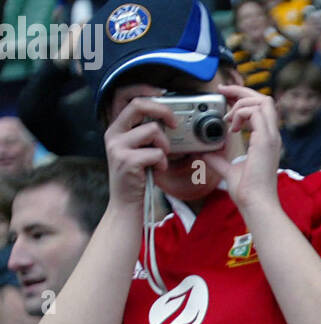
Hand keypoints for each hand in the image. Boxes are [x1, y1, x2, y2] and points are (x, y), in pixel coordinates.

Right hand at [103, 95, 173, 211]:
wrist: (126, 204)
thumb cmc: (138, 177)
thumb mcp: (138, 150)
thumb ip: (146, 134)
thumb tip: (167, 120)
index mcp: (116, 128)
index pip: (124, 96)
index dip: (145, 90)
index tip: (162, 94)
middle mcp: (113, 133)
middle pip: (139, 105)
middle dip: (163, 111)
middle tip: (174, 123)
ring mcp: (118, 146)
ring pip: (152, 130)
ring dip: (165, 146)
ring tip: (161, 159)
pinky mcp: (127, 160)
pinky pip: (156, 153)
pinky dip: (163, 162)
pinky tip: (157, 170)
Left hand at [206, 85, 282, 214]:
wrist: (255, 203)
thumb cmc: (248, 192)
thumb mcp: (229, 170)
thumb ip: (218, 159)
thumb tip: (204, 154)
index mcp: (266, 140)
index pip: (261, 108)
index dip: (243, 98)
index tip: (225, 98)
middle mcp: (271, 136)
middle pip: (264, 98)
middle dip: (241, 90)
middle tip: (223, 92)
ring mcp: (270, 137)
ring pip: (263, 101)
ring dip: (241, 103)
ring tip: (228, 118)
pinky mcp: (265, 140)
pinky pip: (255, 113)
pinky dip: (240, 114)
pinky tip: (231, 128)